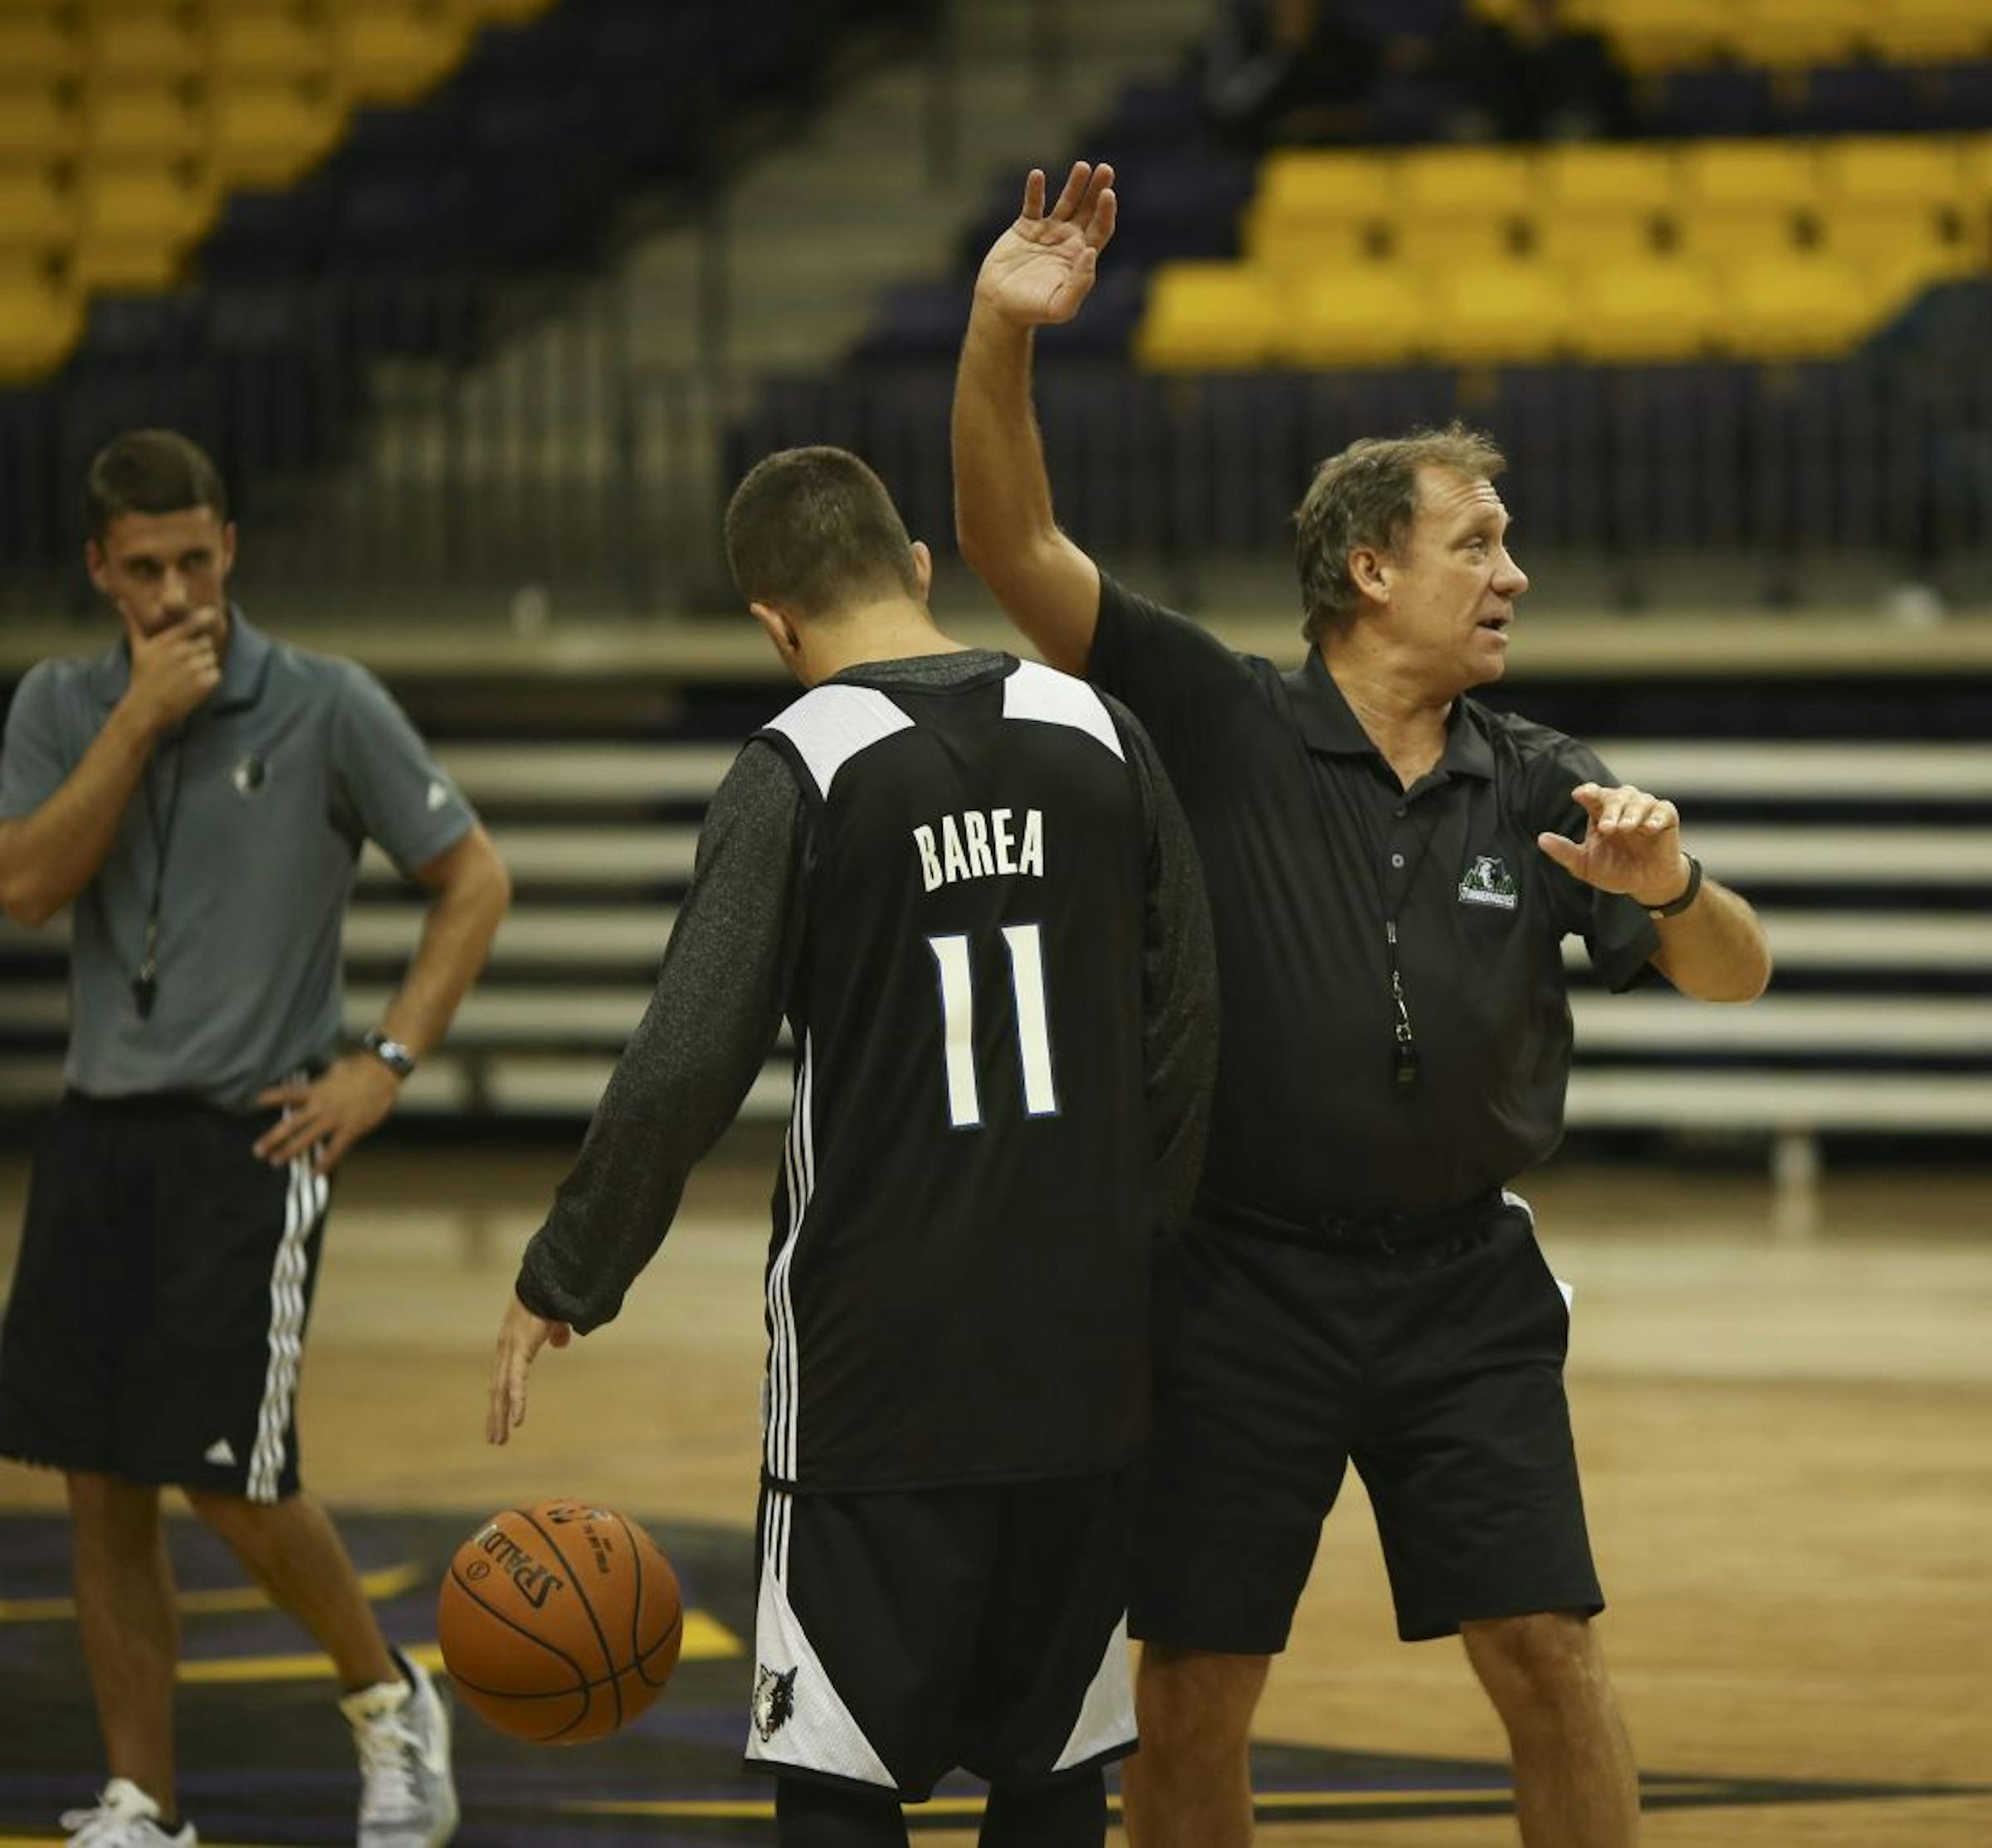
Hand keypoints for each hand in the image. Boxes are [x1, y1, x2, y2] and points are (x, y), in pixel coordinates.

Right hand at [119, 606, 222, 734]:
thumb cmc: (142, 678)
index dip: (202, 618)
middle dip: (199, 652)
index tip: (211, 613)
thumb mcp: (138, 649)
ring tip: (187, 678)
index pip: (191, 624)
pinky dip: (210, 681)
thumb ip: (134, 624)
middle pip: (206, 642)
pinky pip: (217, 674)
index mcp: (166, 642)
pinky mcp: (204, 683)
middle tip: (184, 666)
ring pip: (212, 658)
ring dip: (205, 667)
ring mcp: (193, 668)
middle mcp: (181, 652)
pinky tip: (195, 687)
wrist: (147, 709)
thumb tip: (120, 601)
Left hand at [253, 1052, 402, 1173]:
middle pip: (291, 1124)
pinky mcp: (350, 1129)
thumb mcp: (339, 1069)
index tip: (255, 1101)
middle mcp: (321, 1106)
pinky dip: (324, 1162)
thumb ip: (330, 1076)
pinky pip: (334, 1150)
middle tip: (258, 1150)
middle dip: (272, 1138)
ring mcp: (334, 1119)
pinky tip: (315, 1172)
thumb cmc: (364, 1068)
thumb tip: (330, 1072)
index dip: (271, 1098)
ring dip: (289, 1151)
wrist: (383, 1073)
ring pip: (306, 1139)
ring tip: (276, 1161)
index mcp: (317, 1089)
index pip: (289, 1094)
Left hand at [488, 1294, 570, 1444]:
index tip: (498, 1418)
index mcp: (511, 1344)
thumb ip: (556, 1332)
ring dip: (500, 1416)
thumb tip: (560, 1343)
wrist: (547, 1281)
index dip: (500, 1399)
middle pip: (497, 1389)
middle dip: (495, 1415)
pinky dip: (516, 1402)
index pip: (502, 1378)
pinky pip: (516, 1382)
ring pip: (502, 1391)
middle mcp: (505, 1349)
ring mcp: (510, 1350)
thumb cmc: (550, 1296)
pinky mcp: (519, 1350)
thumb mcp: (554, 1320)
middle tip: (494, 1440)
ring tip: (499, 1440)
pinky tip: (516, 1421)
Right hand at [973, 161, 1116, 329]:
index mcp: (1080, 257)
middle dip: (1097, 189)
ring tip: (1083, 166)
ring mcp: (1047, 232)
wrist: (999, 307)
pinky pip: (1033, 204)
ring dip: (1075, 184)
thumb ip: (1080, 283)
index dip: (1106, 211)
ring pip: (1065, 202)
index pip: (1100, 228)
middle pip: (1088, 209)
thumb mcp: (1060, 306)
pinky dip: (1035, 190)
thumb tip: (1090, 252)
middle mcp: (1067, 241)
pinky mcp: (1025, 227)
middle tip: (1105, 169)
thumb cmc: (1032, 311)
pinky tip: (1037, 175)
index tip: (1108, 194)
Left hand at [1536, 783, 1690, 907]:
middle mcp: (1623, 807)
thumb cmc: (1614, 870)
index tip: (1580, 795)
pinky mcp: (1667, 818)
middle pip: (1616, 796)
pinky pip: (1664, 810)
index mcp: (1601, 813)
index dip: (1588, 792)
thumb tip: (1541, 839)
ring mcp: (1645, 811)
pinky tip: (1649, 828)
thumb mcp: (1585, 865)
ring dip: (1632, 812)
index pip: (1593, 795)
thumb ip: (1564, 852)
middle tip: (1607, 828)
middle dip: (1610, 809)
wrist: (1645, 885)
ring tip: (1625, 828)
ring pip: (1640, 799)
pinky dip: (1656, 817)